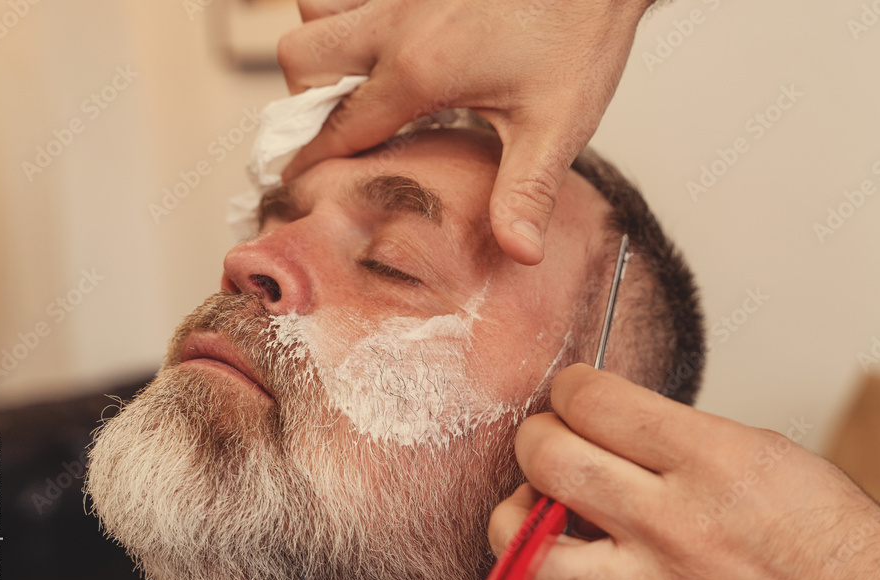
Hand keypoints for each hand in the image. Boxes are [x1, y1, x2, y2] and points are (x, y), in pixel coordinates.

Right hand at [276, 0, 650, 264]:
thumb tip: (519, 254)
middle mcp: (396, 21)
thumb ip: (526, 192)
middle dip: (304, 100)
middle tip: (338, 127)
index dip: (311, 160)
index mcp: (419, 70)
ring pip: (317, 9)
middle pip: (301, 58)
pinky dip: (350, 11)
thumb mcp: (556, 124)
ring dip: (326, 48)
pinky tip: (388, 39)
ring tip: (360, 80)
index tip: (299, 180)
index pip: (338, 126)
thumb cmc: (581, 32)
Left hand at [489, 364, 879, 579]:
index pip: (594, 401)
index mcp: (713, 461)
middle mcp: (677, 527)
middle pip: (549, 461)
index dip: (569, 388)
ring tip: (529, 520)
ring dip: (514, 526)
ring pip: (532, 555)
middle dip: (533, 440)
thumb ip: (684, 439)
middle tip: (543, 446)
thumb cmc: (841, 553)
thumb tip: (613, 427)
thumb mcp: (773, 458)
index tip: (571, 395)